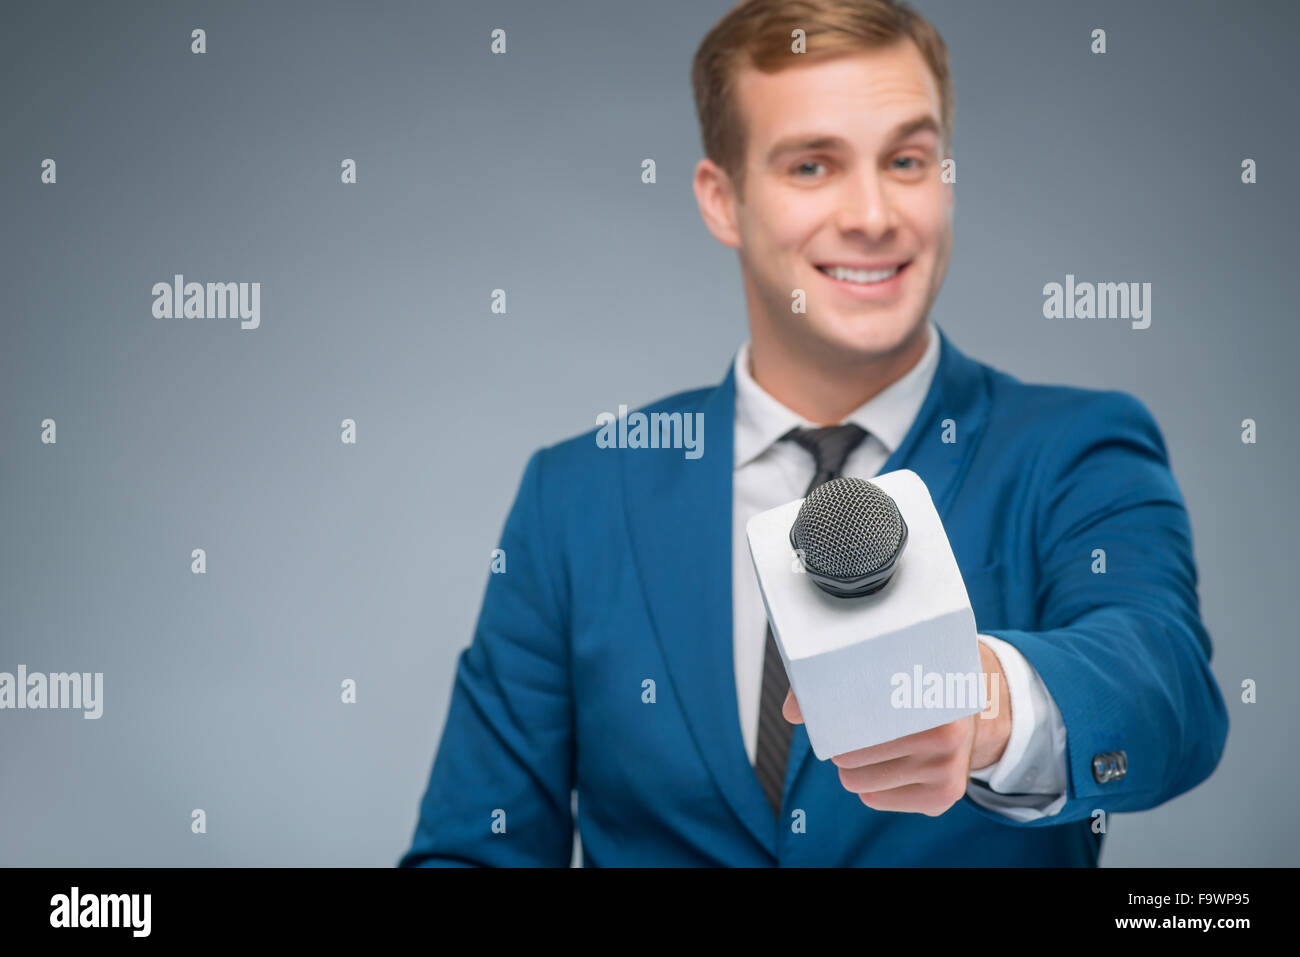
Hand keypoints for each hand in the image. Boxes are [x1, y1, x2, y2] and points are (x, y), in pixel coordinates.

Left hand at [782, 639, 1011, 815]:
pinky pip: (876, 799)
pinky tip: (890, 761)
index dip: (836, 720)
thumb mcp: (893, 665)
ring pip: (859, 784)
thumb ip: (834, 679)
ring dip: (854, 767)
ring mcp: (947, 773)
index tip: (827, 714)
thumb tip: (793, 710)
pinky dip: (873, 783)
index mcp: (931, 700)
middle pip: (850, 759)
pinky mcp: (943, 798)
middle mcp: (946, 739)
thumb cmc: (922, 683)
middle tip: (846, 730)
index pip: (861, 722)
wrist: (980, 706)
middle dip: (841, 747)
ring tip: (869, 743)